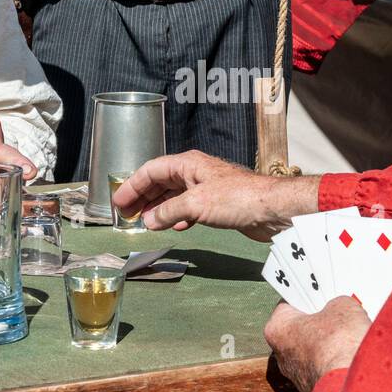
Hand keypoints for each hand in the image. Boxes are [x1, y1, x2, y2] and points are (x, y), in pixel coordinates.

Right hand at [111, 150, 318, 241]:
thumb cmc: (237, 198)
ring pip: (174, 196)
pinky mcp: (218, 204)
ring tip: (144, 222)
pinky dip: (178, 217)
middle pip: (161, 182)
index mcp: (188, 164)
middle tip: (126, 214)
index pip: (151, 170)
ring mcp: (207, 188)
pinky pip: (189, 208)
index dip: (132, 185)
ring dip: (158, 209)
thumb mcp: (195, 204)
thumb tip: (148, 220)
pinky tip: (174, 227)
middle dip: (143, 198)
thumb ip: (168, 212)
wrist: (272, 208)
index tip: (118, 202)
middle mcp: (196, 173)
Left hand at [264, 298, 369, 391]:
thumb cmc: (340, 344)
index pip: (289, 302)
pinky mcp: (316, 387)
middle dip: (322, 318)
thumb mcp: (343, 306)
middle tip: (340, 309)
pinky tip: (354, 351)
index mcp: (277, 327)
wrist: (352, 385)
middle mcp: (281, 353)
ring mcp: (298, 374)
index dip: (308, 293)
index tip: (320, 289)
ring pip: (316, 348)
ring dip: (332, 340)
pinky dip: (338, 358)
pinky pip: (326, 366)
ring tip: (352, 330)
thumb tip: (341, 308)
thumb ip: (337, 302)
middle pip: (303, 326)